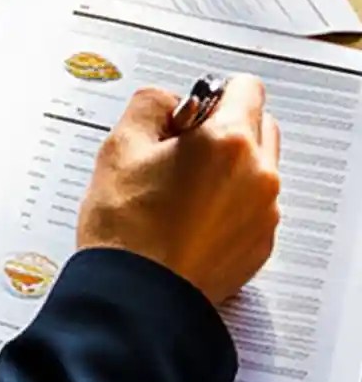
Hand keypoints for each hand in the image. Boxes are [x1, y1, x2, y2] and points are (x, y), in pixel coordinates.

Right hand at [76, 74, 280, 304]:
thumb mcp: (119, 146)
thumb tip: (167, 102)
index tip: (187, 114)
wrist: (134, 294)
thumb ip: (149, 104)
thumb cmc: (125, 227)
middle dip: (224, 127)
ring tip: (178, 190)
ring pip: (256, 168)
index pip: (245, 87)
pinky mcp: (259, 244)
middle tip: (180, 149)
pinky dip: (227, 203)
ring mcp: (263, 213)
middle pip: (259, 125)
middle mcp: (258, 175)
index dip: (210, 93)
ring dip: (226, 167)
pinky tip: (187, 218)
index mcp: (228, 142)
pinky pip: (252, 206)